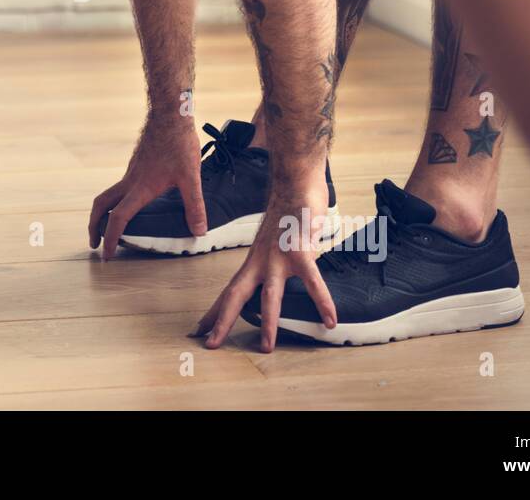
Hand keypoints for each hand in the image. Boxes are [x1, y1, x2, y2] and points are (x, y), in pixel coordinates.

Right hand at [89, 118, 202, 260]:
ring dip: (105, 212)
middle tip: (94, 242)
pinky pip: (121, 185)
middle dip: (94, 225)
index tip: (107, 255)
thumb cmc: (178, 143)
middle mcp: (130, 180)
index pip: (119, 218)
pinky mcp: (137, 163)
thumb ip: (194, 206)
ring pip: (109, 194)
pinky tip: (134, 201)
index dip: (111, 238)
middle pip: (101, 205)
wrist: (170, 115)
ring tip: (111, 226)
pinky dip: (118, 198)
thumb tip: (198, 231)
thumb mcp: (190, 177)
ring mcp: (131, 171)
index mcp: (140, 188)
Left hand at [195, 179, 336, 350]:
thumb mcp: (273, 241)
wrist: (294, 181)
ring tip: (267, 348)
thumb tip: (277, 275)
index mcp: (253, 261)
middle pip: (236, 296)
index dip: (215, 311)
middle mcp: (260, 261)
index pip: (229, 291)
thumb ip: (273, 260)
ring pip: (270, 296)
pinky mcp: (301, 251)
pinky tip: (330, 320)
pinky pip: (313, 281)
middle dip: (221, 321)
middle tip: (210, 345)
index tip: (199, 330)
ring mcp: (279, 257)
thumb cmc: (287, 212)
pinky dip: (322, 301)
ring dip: (267, 323)